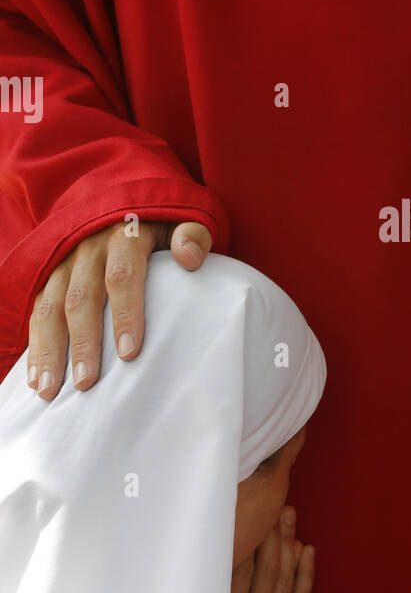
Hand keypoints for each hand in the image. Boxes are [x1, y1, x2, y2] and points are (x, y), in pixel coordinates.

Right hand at [27, 218, 211, 398]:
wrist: (124, 201)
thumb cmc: (163, 222)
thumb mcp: (186, 216)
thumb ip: (193, 234)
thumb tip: (189, 258)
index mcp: (124, 234)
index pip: (123, 275)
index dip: (125, 313)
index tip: (130, 353)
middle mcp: (87, 248)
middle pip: (82, 298)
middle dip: (83, 343)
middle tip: (87, 383)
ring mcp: (64, 262)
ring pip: (51, 308)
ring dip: (50, 350)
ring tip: (49, 391)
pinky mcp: (50, 276)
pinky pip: (37, 311)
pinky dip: (34, 346)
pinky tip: (34, 378)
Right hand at [219, 508, 314, 592]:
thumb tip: (174, 592)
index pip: (233, 570)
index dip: (240, 539)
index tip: (243, 510)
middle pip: (263, 567)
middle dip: (270, 533)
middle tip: (276, 500)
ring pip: (281, 579)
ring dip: (288, 546)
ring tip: (291, 515)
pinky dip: (305, 576)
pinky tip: (309, 552)